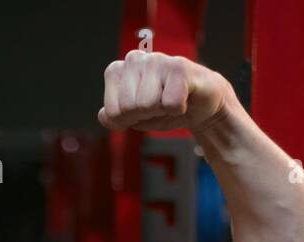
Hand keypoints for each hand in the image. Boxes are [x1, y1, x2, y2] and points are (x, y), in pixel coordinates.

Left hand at [98, 51, 228, 132]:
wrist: (199, 104)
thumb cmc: (164, 109)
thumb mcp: (134, 119)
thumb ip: (114, 118)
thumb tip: (103, 115)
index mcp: (117, 71)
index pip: (111, 112)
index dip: (127, 121)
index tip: (140, 112)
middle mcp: (134, 59)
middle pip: (129, 108)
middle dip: (145, 115)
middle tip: (159, 106)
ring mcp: (156, 60)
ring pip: (147, 105)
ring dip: (162, 111)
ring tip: (169, 100)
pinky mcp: (179, 66)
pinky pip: (170, 104)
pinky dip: (178, 109)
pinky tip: (184, 97)